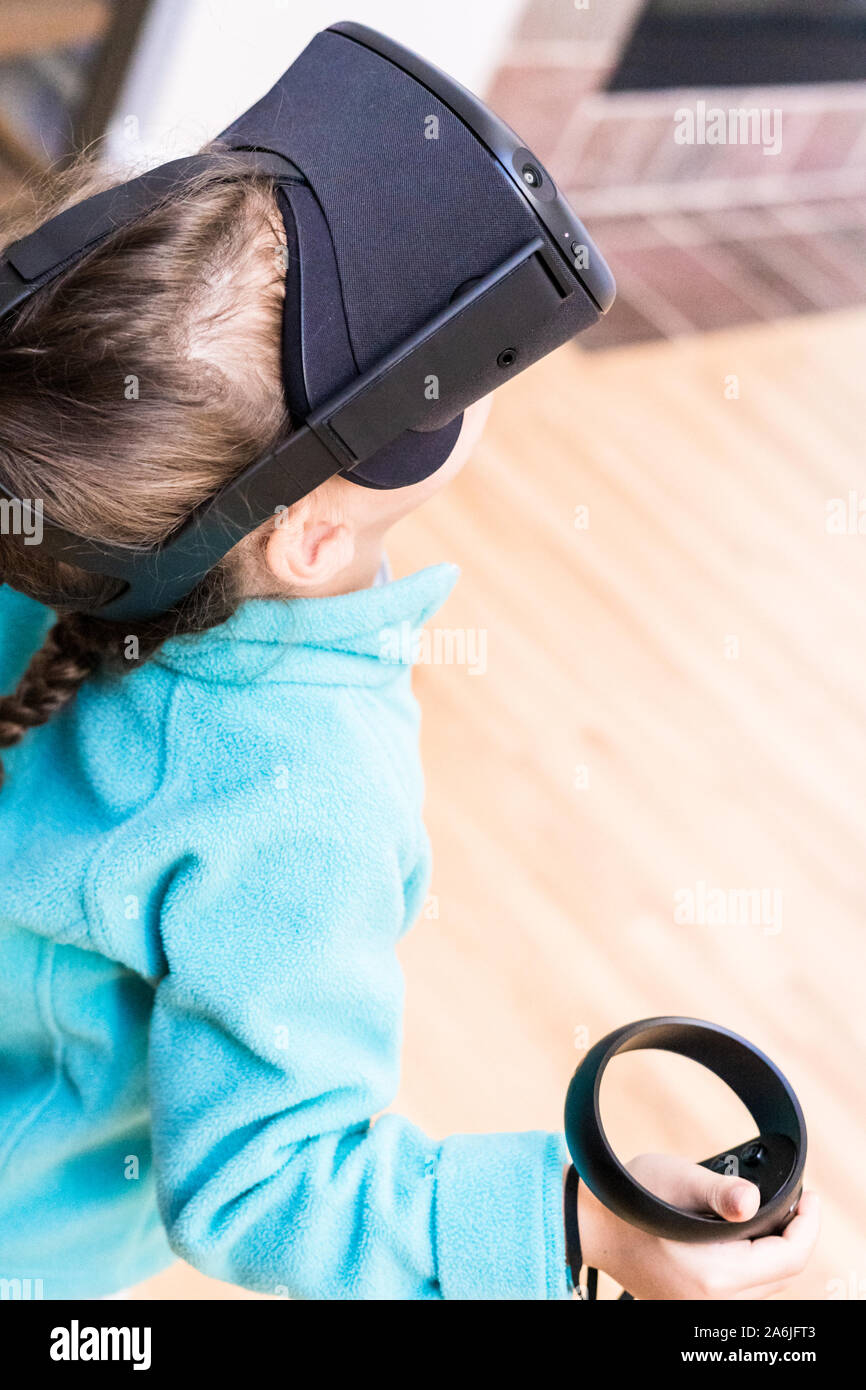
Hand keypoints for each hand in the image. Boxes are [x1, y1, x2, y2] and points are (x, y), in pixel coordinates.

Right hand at [572, 1152, 819, 1299]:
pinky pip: (738, 1290)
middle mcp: (711, 1302)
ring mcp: (698, 1307)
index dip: (808, 1226)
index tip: (810, 1198)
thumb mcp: (678, 1181)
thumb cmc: (629, 1197)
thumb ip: (720, 1191)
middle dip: (791, 1237)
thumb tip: (750, 1200)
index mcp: (716, 1276)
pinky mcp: (688, 1302)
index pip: (789, 1259)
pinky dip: (748, 1263)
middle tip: (792, 1201)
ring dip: (770, 1251)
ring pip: (760, 1284)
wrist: (589, 1222)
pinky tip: (737, 1235)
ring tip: (766, 1214)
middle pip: (778, 1275)